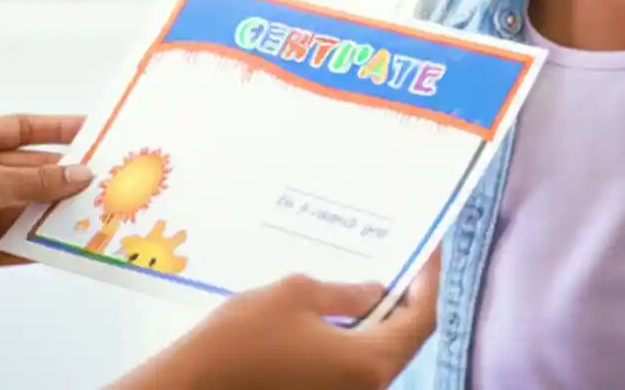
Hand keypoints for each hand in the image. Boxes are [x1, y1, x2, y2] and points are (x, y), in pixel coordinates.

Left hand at [0, 114, 93, 313]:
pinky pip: (27, 240)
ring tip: (101, 211)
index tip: (93, 130)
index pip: (23, 128)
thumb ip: (34, 181)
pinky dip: (49, 242)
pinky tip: (76, 243)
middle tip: (107, 178)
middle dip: (68, 175)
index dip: (57, 128)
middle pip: (35, 169)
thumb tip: (80, 174)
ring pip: (35, 206)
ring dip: (63, 210)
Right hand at [115, 253, 440, 389]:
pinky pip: (350, 365)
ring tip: (370, 275)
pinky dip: (353, 335)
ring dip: (378, 317)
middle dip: (405, 298)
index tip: (429, 247)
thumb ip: (347, 292)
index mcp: (370, 362)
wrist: (195, 385)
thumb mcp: (297, 294)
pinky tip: (338, 308)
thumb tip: (377, 292)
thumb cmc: (244, 337)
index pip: (420, 319)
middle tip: (402, 257)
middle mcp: (367, 387)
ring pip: (375, 353)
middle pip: (402, 339)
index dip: (429, 280)